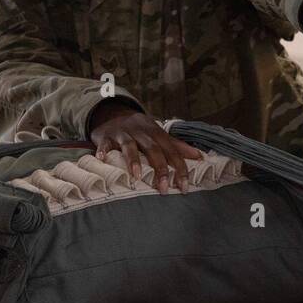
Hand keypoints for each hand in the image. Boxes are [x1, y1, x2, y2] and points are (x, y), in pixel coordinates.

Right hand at [88, 101, 202, 191]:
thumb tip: (200, 156)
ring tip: (138, 177)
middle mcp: (141, 132)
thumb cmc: (139, 130)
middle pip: (153, 149)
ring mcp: (123, 133)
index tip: (185, 186)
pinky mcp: (106, 136)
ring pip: (130, 145)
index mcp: (157, 132)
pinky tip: (102, 159)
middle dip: (160, 168)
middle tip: (164, 188)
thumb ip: (177, 146)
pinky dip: (103, 151)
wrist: (113, 113)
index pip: (172, 150)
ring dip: (134, 160)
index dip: (180, 167)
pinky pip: (104, 144)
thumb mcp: (158, 134)